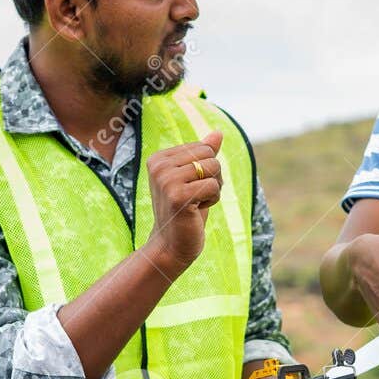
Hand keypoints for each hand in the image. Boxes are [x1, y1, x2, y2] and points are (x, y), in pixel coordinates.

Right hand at [143, 130, 223, 272]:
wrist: (172, 244)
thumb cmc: (185, 210)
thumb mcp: (195, 179)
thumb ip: (204, 155)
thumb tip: (218, 133)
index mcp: (159, 158)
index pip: (203, 147)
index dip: (206, 169)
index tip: (190, 187)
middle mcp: (159, 165)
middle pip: (210, 155)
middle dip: (213, 177)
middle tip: (196, 196)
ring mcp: (166, 180)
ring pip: (214, 168)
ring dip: (213, 189)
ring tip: (196, 203)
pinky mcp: (177, 195)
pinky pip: (214, 186)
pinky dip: (212, 200)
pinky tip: (196, 211)